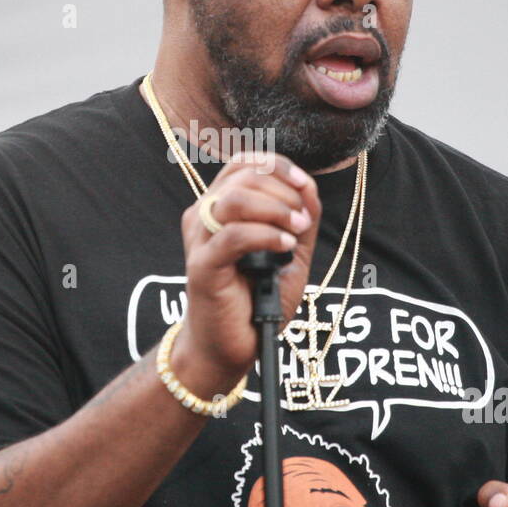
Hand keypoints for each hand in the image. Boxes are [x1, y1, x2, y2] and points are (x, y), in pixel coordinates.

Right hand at [173, 151, 321, 391]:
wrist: (230, 344)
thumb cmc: (255, 297)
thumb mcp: (289, 251)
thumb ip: (299, 217)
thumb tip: (308, 186)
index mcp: (220, 206)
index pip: (244, 162)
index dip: (277, 166)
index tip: (304, 185)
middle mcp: (204, 216)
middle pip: (242, 176)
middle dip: (282, 191)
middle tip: (302, 220)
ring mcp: (199, 240)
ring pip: (233, 200)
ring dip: (275, 210)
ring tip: (294, 232)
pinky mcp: (202, 266)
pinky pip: (233, 236)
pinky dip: (266, 235)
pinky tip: (283, 248)